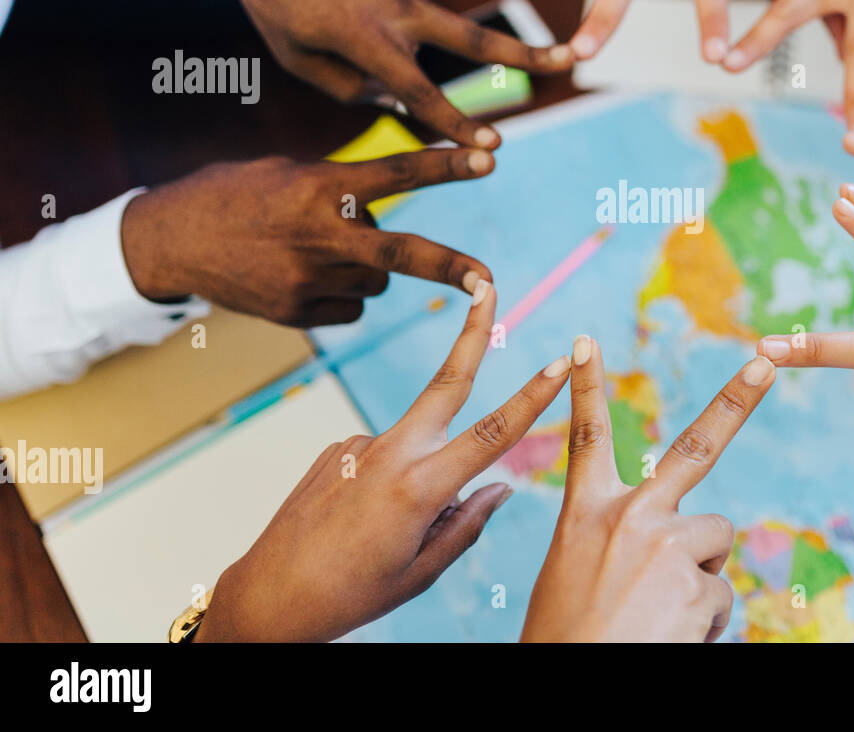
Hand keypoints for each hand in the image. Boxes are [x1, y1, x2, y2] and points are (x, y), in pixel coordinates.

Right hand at [121, 148, 493, 326]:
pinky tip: (305, 276)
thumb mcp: (288, 172)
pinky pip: (351, 306)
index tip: (490, 157)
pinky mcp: (296, 313)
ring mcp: (307, 278)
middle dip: (450, 267)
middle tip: (488, 281)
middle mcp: (319, 234)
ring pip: (377, 280)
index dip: (447, 164)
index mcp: (319, 186)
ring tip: (324, 249)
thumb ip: (341, 188)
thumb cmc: (236, 195)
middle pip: (402, 254)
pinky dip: (343, 293)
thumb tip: (386, 214)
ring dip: (370, 267)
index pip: (397, 172)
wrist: (169, 242)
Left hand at [190, 0, 571, 145]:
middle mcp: (399, 5)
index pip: (420, 94)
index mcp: (365, 38)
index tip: (493, 148)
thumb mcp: (294, 55)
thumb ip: (347, 88)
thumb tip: (394, 97)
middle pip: (476, 40)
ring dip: (392, 21)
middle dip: (526, 56)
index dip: (458, 126)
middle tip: (572, 60)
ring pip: (420, 20)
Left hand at [195, 286, 573, 640]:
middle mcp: (390, 455)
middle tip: (487, 282)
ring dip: (421, 471)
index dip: (534, 396)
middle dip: (472, 329)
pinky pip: (382, 457)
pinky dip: (387, 484)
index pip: (494, 433)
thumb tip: (501, 487)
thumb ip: (467, 525)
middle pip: (446, 380)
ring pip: (416, 441)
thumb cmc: (351, 595)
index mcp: (420, 488)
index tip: (559, 362)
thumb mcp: (421, 573)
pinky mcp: (335, 449)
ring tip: (378, 535)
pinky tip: (357, 522)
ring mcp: (358, 446)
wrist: (267, 596)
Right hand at [522, 336, 775, 641]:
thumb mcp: (572, 577)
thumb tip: (681, 547)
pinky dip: (703, 623)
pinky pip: (720, 597)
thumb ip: (620, 546)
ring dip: (700, 579)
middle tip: (767, 364)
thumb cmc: (566, 643)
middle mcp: (629, 517)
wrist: (571, 683)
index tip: (583, 343)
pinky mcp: (697, 584)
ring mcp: (667, 546)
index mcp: (584, 515)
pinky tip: (669, 639)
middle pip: (696, 446)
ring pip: (714, 545)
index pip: (585, 437)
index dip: (585, 387)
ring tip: (659, 617)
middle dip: (736, 400)